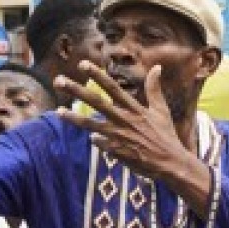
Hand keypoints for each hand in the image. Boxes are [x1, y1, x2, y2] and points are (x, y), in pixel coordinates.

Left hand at [56, 61, 200, 181]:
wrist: (170, 162)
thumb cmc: (166, 136)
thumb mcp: (161, 110)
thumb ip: (155, 89)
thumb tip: (157, 67)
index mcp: (135, 108)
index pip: (112, 88)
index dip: (97, 75)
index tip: (82, 64)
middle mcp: (124, 119)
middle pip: (96, 102)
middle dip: (76, 90)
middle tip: (58, 81)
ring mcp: (119, 136)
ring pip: (91, 125)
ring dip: (73, 117)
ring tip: (58, 111)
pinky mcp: (117, 151)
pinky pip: (100, 143)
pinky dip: (96, 140)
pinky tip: (93, 139)